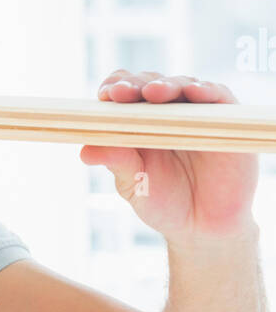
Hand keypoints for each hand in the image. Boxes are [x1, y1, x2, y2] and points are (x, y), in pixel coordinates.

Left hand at [79, 70, 258, 244]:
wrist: (204, 228)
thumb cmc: (165, 203)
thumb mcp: (135, 185)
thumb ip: (117, 163)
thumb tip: (85, 151)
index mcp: (138, 122)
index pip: (124, 94)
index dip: (114, 89)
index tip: (105, 97)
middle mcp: (167, 112)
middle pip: (150, 83)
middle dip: (135, 85)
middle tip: (122, 93)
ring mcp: (196, 113)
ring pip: (181, 85)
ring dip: (166, 85)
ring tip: (153, 93)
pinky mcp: (226, 119)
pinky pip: (218, 96)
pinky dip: (206, 90)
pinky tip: (195, 92)